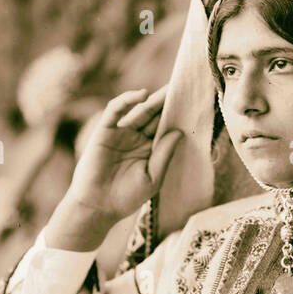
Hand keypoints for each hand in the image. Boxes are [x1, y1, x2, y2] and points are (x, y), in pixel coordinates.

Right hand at [66, 86, 183, 225]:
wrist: (98, 206)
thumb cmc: (126, 197)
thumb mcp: (152, 177)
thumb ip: (164, 154)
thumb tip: (179, 132)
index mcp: (150, 150)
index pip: (166, 128)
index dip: (178, 117)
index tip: (194, 105)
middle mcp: (137, 139)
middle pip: (155, 116)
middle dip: (168, 103)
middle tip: (185, 87)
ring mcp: (121, 133)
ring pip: (139, 110)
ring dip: (153, 99)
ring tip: (170, 89)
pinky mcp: (105, 130)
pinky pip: (115, 110)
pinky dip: (127, 100)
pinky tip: (142, 95)